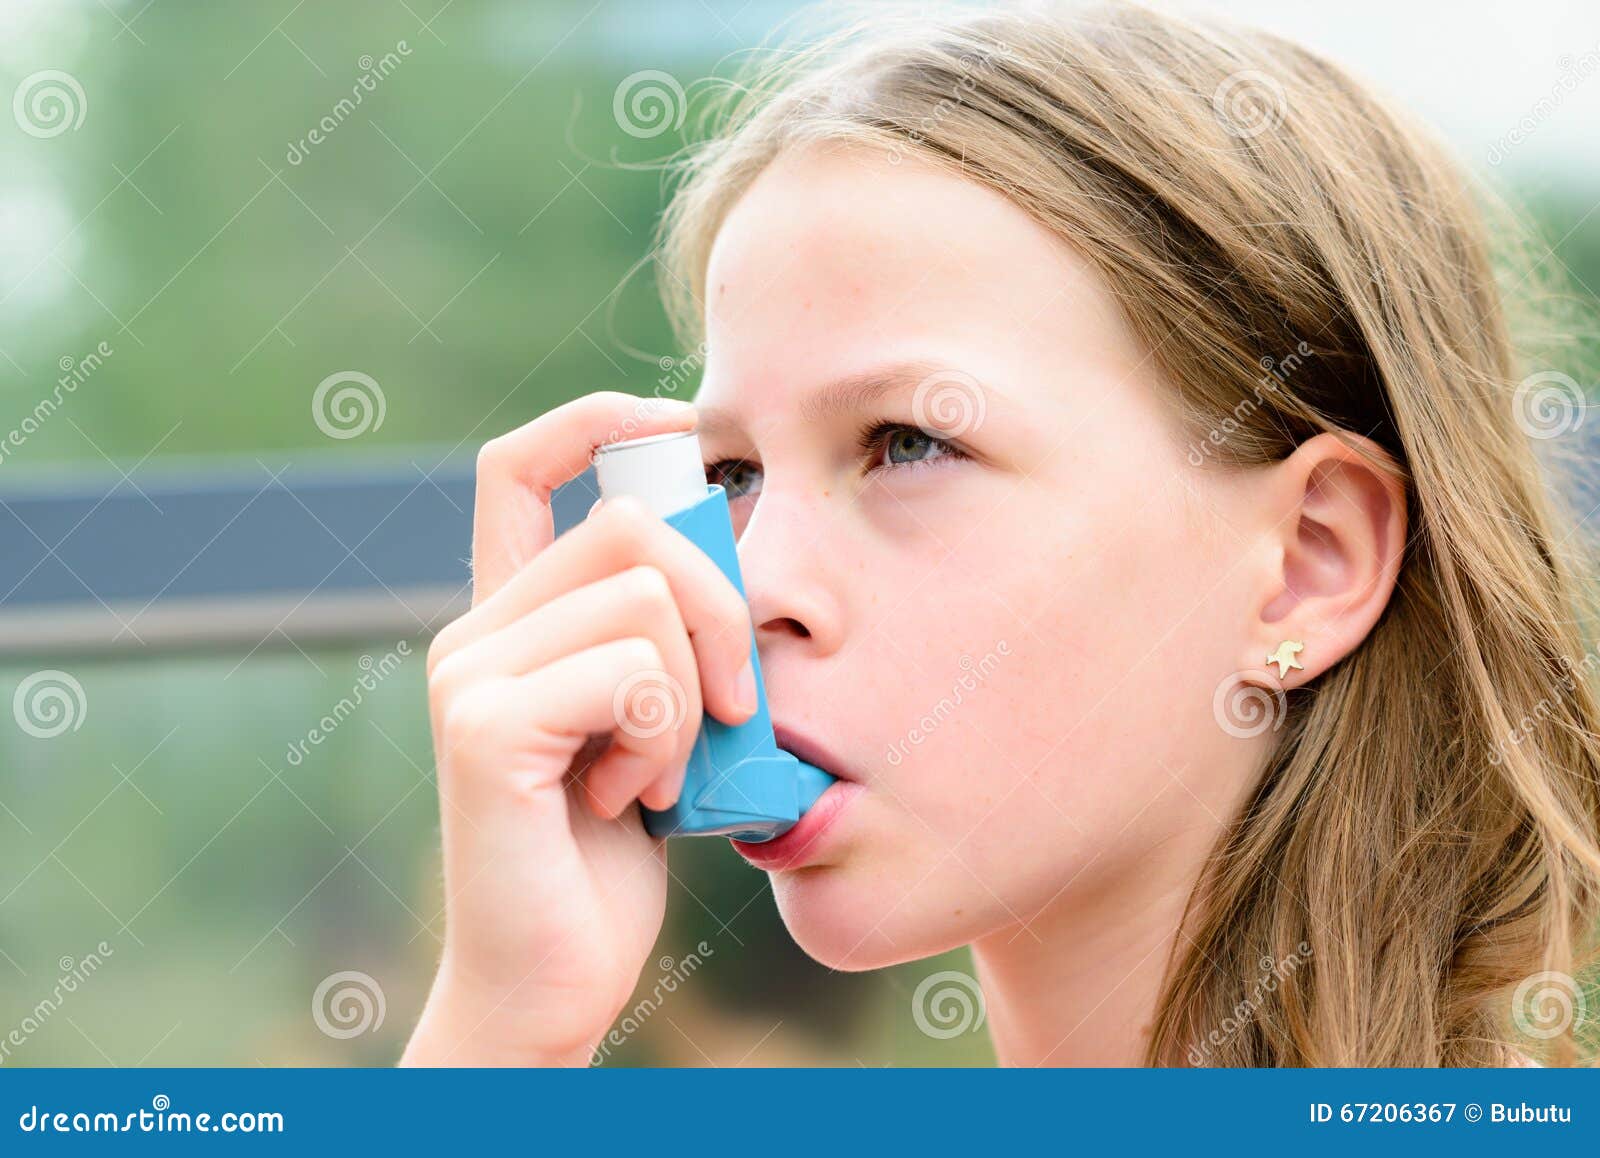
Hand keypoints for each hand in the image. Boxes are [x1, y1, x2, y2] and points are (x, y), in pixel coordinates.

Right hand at [401, 392, 757, 1064]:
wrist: (549, 983)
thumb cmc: (610, 861)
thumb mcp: (652, 726)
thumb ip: (665, 640)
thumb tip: (730, 541)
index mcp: (510, 620)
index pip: (520, 464)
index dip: (600, 417)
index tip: (687, 422)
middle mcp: (475, 631)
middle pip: (634, 521)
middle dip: (723, 606)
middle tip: (734, 707)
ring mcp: (468, 673)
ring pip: (646, 593)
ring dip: (696, 694)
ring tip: (662, 772)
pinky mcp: (485, 726)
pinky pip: (634, 671)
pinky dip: (668, 738)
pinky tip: (634, 799)